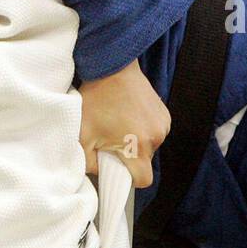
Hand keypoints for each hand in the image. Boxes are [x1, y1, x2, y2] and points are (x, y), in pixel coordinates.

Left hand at [78, 59, 168, 187]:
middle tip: (110, 141)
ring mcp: (163, 124)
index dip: (128, 179)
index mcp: (138, 147)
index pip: (143, 180)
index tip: (115, 168)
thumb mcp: (82, 136)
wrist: (112, 67)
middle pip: (144, 162)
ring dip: (135, 142)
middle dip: (128, 157)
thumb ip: (89, 163)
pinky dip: (141, 129)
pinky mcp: (164, 113)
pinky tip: (127, 116)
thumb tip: (99, 173)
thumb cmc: (95, 101)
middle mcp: (157, 137)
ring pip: (149, 147)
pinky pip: (153, 132)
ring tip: (118, 124)